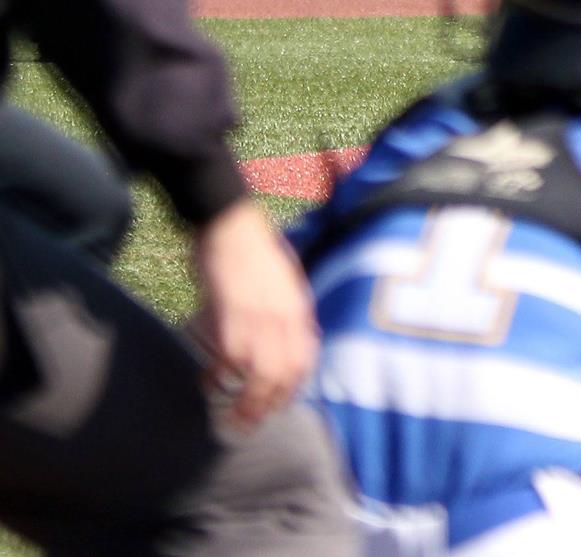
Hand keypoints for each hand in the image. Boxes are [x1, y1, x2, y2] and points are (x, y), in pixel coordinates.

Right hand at [187, 198, 319, 428]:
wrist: (231, 223)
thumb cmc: (253, 250)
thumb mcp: (282, 282)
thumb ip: (285, 310)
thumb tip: (284, 337)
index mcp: (299, 308)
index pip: (305, 359)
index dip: (292, 388)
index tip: (279, 406)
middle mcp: (285, 317)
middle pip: (285, 374)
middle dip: (269, 405)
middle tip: (251, 424)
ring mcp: (260, 318)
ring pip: (261, 375)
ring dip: (246, 403)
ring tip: (232, 420)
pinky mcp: (231, 316)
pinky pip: (229, 359)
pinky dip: (219, 377)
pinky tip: (208, 384)